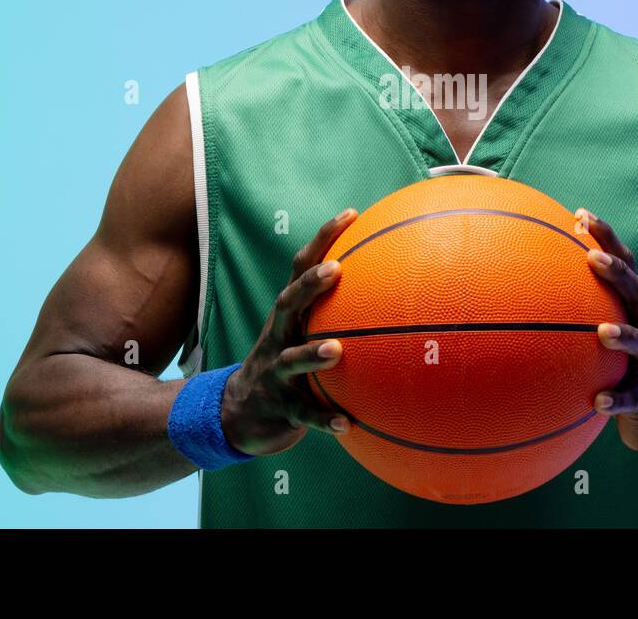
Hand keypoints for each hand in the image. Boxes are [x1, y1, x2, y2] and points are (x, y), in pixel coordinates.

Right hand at [220, 208, 357, 455]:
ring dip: (313, 354)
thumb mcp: (303, 329)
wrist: (242, 410)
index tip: (350, 213)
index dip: (323, 239)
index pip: (301, 267)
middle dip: (310, 285)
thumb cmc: (289, 359)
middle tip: (336, 270)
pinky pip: (304, 413)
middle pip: (289, 303)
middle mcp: (279, 336)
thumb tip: (396, 278)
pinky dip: (324, 418)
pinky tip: (347, 424)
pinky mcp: (281, 405)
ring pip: (293, 359)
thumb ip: (337, 306)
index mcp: (289, 314)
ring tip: (336, 351)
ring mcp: (277, 370)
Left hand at [576, 208, 637, 453]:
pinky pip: (632, 399)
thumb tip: (527, 281)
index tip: (581, 215)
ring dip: (624, 337)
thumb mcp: (612, 328)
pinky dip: (617, 399)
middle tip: (592, 258)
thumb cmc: (627, 362)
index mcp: (637, 308)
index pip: (625, 264)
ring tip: (602, 333)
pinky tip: (598, 401)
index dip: (607, 238)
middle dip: (618, 273)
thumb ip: (583, 305)